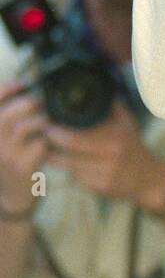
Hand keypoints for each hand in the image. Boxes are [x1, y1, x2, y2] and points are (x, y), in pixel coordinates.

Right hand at [0, 78, 51, 213]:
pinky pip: (40, 143)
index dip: (4, 89)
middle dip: (29, 105)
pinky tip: (46, 145)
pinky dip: (48, 141)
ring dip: (42, 122)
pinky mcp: (21, 166)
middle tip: (40, 106)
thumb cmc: (13, 157)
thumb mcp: (6, 135)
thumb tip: (22, 84)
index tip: (21, 83)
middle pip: (9, 114)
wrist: (12, 194)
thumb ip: (10, 113)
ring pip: (27, 126)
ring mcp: (4, 154)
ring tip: (45, 126)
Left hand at [44, 99, 164, 208]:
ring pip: (70, 168)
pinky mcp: (100, 189)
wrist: (149, 178)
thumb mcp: (128, 123)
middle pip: (70, 155)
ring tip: (51, 150)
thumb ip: (113, 106)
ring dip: (58, 159)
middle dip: (53, 146)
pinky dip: (70, 171)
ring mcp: (104, 175)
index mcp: (115, 139)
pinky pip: (77, 178)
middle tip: (44, 136)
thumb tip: (99, 86)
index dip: (58, 132)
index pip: (77, 138)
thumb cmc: (134, 147)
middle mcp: (110, 158)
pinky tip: (70, 163)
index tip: (48, 124)